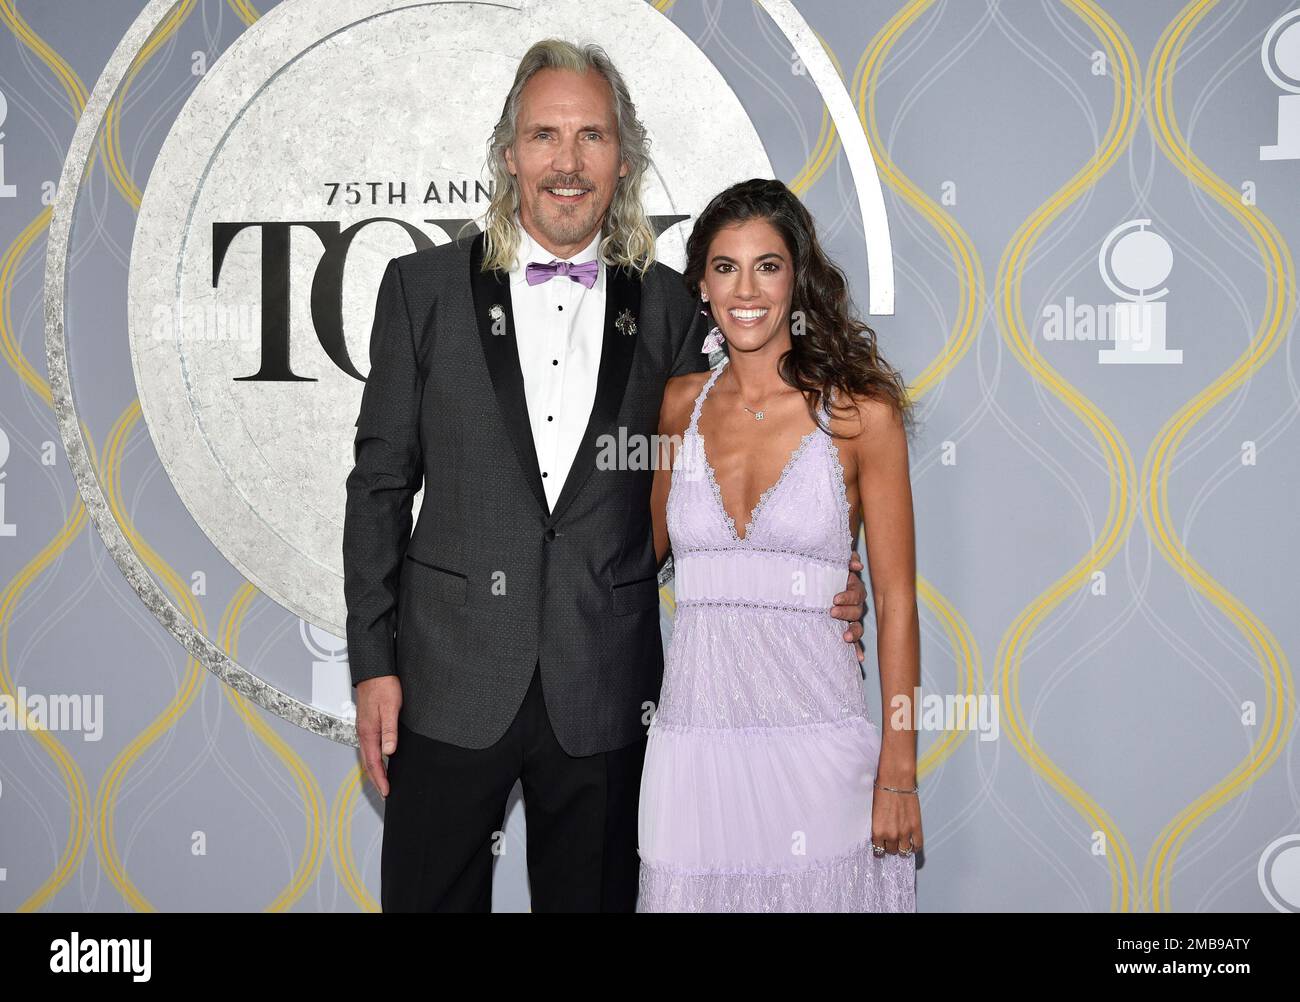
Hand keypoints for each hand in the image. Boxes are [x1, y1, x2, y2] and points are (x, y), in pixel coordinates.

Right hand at [356, 675, 401, 797]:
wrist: (375, 670)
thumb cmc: (383, 686)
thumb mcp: (391, 708)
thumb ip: (390, 730)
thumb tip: (389, 752)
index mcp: (368, 731)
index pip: (373, 762)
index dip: (380, 778)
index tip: (386, 791)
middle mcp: (364, 732)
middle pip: (368, 762)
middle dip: (376, 779)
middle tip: (384, 792)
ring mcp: (364, 727)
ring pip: (367, 754)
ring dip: (374, 769)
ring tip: (382, 780)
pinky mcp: (367, 722)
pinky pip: (369, 746)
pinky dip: (373, 757)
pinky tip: (380, 758)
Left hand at [831, 550, 866, 661]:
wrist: (820, 574)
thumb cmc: (828, 568)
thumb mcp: (836, 561)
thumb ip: (847, 559)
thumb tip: (856, 565)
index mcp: (853, 588)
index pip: (856, 593)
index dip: (847, 596)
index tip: (834, 598)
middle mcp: (855, 604)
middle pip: (857, 610)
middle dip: (846, 612)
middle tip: (832, 612)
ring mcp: (852, 617)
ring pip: (857, 625)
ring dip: (854, 632)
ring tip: (846, 637)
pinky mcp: (846, 628)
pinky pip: (855, 640)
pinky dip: (857, 648)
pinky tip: (859, 657)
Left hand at [871, 780, 922, 857]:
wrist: (895, 781)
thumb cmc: (882, 791)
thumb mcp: (874, 813)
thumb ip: (878, 828)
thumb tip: (880, 837)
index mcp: (878, 831)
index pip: (878, 851)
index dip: (879, 850)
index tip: (881, 848)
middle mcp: (891, 835)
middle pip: (891, 851)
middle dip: (890, 847)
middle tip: (891, 841)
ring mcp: (904, 832)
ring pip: (904, 851)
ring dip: (902, 848)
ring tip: (901, 843)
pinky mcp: (916, 827)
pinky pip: (917, 845)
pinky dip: (915, 846)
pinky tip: (912, 844)